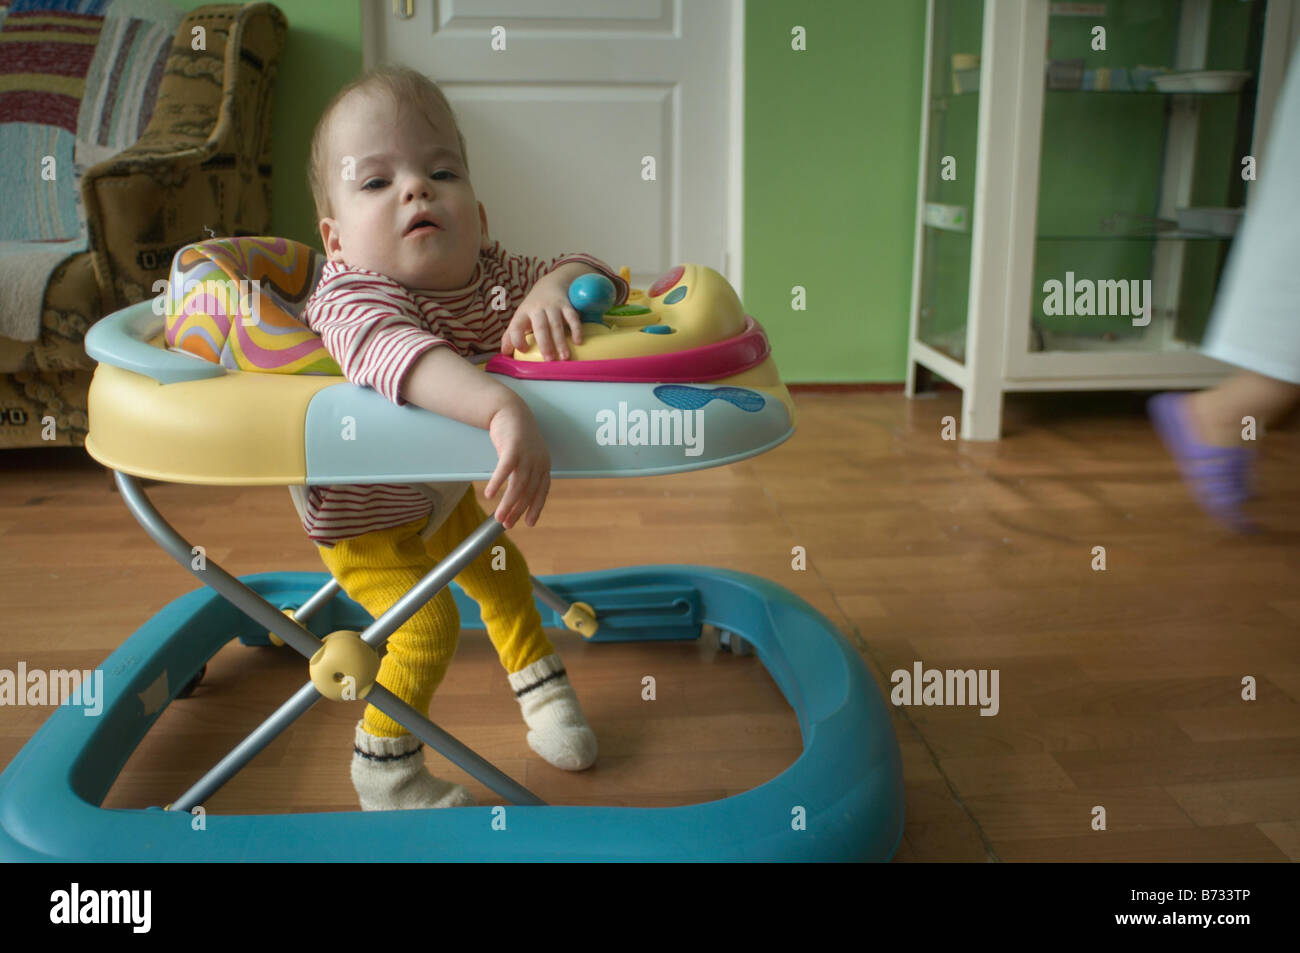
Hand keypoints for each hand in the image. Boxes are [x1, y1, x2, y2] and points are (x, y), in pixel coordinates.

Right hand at [482, 398, 550, 527]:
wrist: (510, 411)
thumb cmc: (515, 437)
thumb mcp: (525, 457)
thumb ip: (524, 474)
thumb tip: (516, 497)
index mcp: (544, 465)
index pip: (542, 492)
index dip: (536, 508)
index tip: (529, 523)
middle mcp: (538, 461)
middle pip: (528, 492)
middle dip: (518, 510)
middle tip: (507, 524)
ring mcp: (527, 455)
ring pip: (518, 485)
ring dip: (508, 503)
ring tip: (498, 517)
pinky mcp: (512, 448)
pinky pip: (505, 470)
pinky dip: (497, 483)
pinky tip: (489, 494)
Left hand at [500, 277, 582, 359]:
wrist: (550, 284)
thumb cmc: (533, 308)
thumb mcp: (520, 318)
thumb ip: (511, 335)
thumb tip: (505, 353)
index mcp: (522, 314)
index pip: (516, 327)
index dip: (517, 339)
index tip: (524, 350)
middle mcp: (537, 309)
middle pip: (540, 327)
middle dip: (545, 344)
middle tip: (549, 360)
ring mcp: (553, 306)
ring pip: (556, 325)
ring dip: (561, 342)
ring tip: (565, 357)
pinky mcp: (566, 305)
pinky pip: (572, 317)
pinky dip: (576, 329)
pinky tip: (578, 342)